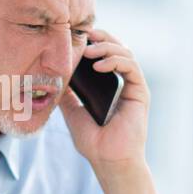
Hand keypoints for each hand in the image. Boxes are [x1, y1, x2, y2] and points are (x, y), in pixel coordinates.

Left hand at [56, 28, 149, 171]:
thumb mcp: (72, 112)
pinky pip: (131, 68)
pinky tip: (100, 65)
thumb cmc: (93, 142)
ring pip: (126, 54)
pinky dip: (116, 61)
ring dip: (107, 47)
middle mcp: (124, 84)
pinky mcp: (140, 93)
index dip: (95, 42)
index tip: (79, 35)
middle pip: (118, 49)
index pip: (106, 55)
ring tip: (90, 51)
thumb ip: (67, 95)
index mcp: (110, 87)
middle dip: (103, 37)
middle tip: (86, 33)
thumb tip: (52, 78)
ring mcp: (133, 88)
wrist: (108, 161)